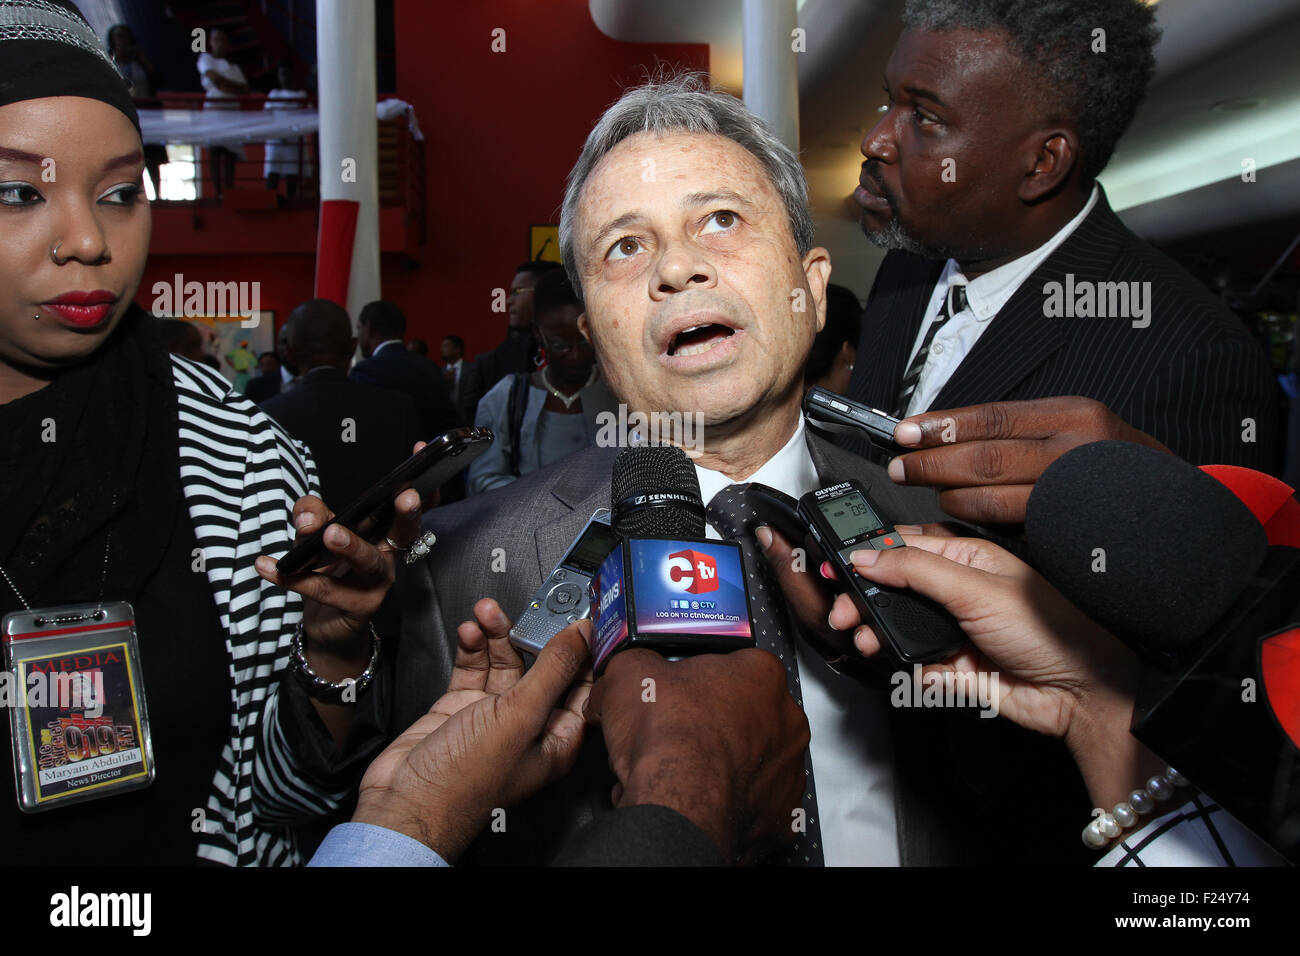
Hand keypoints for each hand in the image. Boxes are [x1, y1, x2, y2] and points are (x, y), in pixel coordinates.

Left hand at [255, 441, 432, 657]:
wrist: (326, 627)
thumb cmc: (328, 574)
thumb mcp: (315, 538)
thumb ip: (311, 517)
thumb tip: (308, 512)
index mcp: (383, 534)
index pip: (404, 507)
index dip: (418, 482)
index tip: (420, 452)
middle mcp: (387, 556)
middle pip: (404, 533)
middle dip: (407, 513)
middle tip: (405, 495)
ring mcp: (376, 584)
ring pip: (368, 563)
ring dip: (350, 546)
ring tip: (330, 534)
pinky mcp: (357, 608)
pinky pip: (326, 590)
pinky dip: (294, 579)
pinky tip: (267, 566)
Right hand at [353, 599, 592, 862]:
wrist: (405, 801)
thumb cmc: (465, 781)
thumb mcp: (520, 717)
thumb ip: (553, 671)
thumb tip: (582, 634)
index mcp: (556, 738)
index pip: (581, 684)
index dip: (582, 649)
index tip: (581, 615)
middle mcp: (528, 726)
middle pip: (541, 667)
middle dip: (532, 634)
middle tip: (526, 608)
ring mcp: (493, 716)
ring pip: (504, 662)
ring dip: (496, 635)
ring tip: (486, 613)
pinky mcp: (461, 709)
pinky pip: (473, 668)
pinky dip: (471, 648)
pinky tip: (469, 633)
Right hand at [585, 648, 809, 863]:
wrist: (677, 803)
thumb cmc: (669, 739)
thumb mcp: (629, 673)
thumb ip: (635, 664)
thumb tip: (626, 672)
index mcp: (761, 674)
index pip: (733, 666)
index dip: (698, 681)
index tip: (679, 694)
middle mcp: (787, 719)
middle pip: (747, 713)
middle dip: (714, 723)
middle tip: (677, 734)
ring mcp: (789, 769)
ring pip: (753, 760)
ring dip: (724, 763)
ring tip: (682, 770)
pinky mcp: (781, 813)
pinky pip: (755, 803)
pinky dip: (730, 802)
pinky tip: (699, 799)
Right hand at [836, 533, 1160, 807]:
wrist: (1084, 695)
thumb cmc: (1055, 631)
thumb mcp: (978, 588)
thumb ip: (917, 570)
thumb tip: (868, 555)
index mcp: (966, 557)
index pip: (904, 546)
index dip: (867, 555)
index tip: (838, 567)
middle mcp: (958, 590)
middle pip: (893, 588)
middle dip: (863, 600)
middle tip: (844, 612)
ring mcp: (956, 628)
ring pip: (898, 628)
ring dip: (878, 635)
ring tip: (870, 642)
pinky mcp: (957, 666)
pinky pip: (917, 666)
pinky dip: (912, 670)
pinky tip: (925, 671)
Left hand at [888, 397, 1169, 524]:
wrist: (1179, 512)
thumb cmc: (1118, 470)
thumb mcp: (1081, 432)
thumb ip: (1028, 432)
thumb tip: (956, 435)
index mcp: (1073, 414)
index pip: (991, 415)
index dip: (942, 424)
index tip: (905, 431)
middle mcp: (1074, 445)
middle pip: (984, 452)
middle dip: (933, 460)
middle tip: (902, 466)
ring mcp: (1073, 486)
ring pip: (992, 489)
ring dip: (950, 492)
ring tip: (928, 490)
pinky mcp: (1069, 522)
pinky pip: (1010, 519)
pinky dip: (977, 515)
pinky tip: (958, 512)